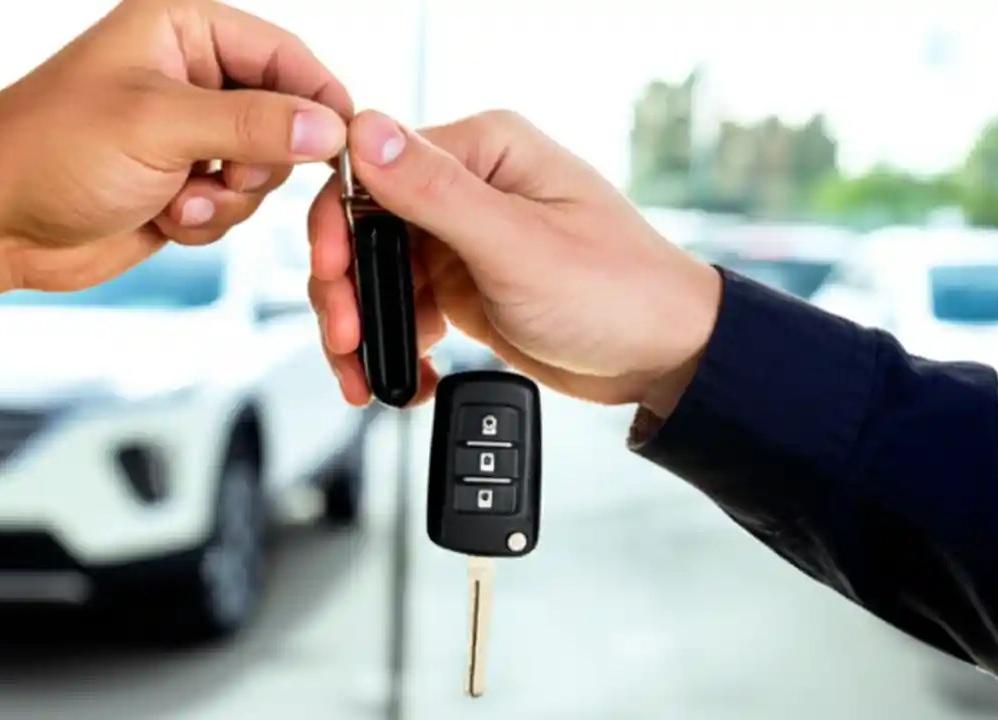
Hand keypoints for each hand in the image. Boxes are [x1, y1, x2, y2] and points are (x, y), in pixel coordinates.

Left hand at [0, 0, 349, 291]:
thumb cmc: (48, 150)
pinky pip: (236, 208)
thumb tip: (328, 127)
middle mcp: (193, 78)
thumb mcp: (160, 125)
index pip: (285, 55)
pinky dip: (208, 222)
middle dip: (259, 162)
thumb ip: (253, 123)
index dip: (318, 100)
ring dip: (228, 200)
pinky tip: (161, 217)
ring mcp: (190, 135)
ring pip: (264, 172)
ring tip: (176, 200)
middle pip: (285, 119)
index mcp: (185, 31)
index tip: (341, 145)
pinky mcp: (185, 184)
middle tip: (222, 176)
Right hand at [308, 110, 721, 416]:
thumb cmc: (621, 292)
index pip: (375, 167)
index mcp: (486, 150)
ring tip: (369, 373)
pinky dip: (396, 343)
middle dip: (348, 288)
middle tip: (348, 340)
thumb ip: (436, 193)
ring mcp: (466, 237)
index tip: (333, 277)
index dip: (338, 226)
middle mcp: (470, 185)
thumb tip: (365, 132)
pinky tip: (409, 373)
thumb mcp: (519, 245)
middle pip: (367, 225)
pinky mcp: (467, 283)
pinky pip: (407, 307)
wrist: (665, 360)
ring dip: (366, 324)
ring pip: (379, 273)